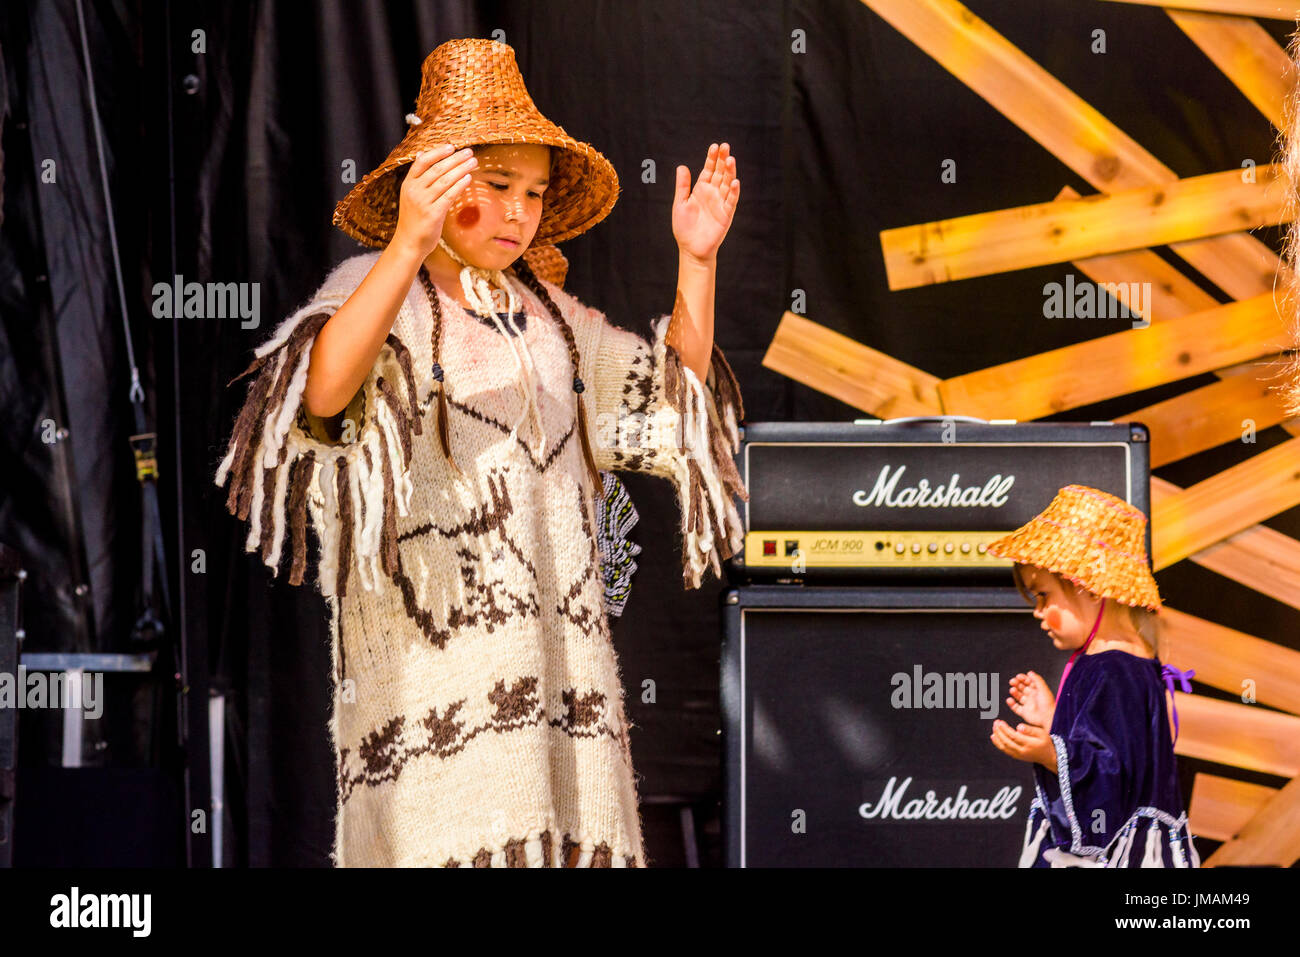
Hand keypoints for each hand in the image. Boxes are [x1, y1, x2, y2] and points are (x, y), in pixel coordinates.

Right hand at [391, 145, 478, 258]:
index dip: (437, 152)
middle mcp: (414, 191)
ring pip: (445, 180)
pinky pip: (449, 195)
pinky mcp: (433, 214)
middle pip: (437, 169)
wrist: (409, 243)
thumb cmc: (413, 219)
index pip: (422, 161)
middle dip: (455, 159)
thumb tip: (420, 154)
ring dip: (461, 169)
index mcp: (408, 184)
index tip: (452, 146)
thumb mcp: (410, 195)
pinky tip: (469, 178)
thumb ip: (417, 177)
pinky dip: (460, 185)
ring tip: (473, 162)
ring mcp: (423, 202)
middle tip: (469, 152)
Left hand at [672, 142, 739, 263]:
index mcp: (701, 189)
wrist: (691, 248)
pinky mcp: (726, 215)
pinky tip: (734, 182)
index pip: (708, 170)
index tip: (714, 146)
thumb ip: (682, 186)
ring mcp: (720, 203)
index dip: (711, 158)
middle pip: (719, 173)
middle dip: (722, 160)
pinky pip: (731, 201)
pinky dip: (733, 192)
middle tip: (725, 146)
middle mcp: (713, 194)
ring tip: (730, 160)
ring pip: (727, 184)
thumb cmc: (684, 227)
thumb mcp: (680, 204)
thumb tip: (682, 166)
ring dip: (729, 172)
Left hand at [990, 720, 1056, 770]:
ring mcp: (1019, 755)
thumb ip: (1030, 730)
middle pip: (1007, 741)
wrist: (1049, 757)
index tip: (1000, 721)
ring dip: (997, 737)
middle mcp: (1022, 751)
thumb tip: (1019, 727)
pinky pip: (1005, 750)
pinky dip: (998, 744)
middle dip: (999, 731)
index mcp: (1029, 744)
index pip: (1013, 736)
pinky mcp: (1017, 756)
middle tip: (995, 722)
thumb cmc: (1046, 742)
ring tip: (994, 727)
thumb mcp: (1042, 733)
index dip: (1005, 729)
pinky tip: (994, 737)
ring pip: (1004, 747)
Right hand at [1007, 671, 1054, 728]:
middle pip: (1022, 688)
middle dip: (1017, 683)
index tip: (1018, 676)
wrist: (1048, 719)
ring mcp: (1028, 704)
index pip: (1028, 682)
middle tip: (1012, 682)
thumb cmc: (1048, 704)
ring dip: (1014, 692)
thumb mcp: (1043, 689)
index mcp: (1038, 691)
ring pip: (1018, 696)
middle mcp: (1032, 697)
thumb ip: (1037, 680)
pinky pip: (1015, 707)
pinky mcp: (1024, 713)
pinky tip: (1010, 700)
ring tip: (1012, 690)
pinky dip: (1011, 704)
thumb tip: (1030, 672)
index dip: (1023, 678)